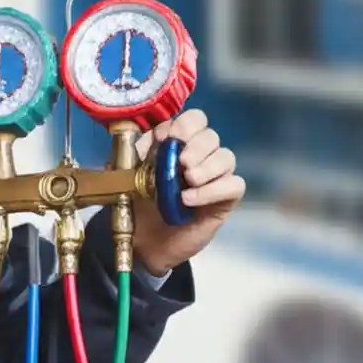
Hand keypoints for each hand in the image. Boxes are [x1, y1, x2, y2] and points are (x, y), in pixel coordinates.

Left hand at [130, 109, 244, 276]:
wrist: (144, 243)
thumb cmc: (138, 204)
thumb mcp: (127, 175)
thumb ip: (133, 153)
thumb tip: (147, 138)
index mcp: (179, 144)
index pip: (195, 119)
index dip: (185, 125)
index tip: (167, 138)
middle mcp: (201, 156)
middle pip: (211, 136)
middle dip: (196, 146)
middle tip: (181, 163)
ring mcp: (215, 177)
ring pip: (227, 157)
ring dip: (207, 166)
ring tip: (188, 180)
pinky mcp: (224, 200)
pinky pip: (234, 185)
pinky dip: (213, 190)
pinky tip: (190, 200)